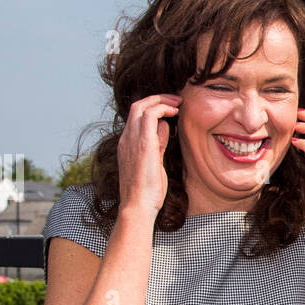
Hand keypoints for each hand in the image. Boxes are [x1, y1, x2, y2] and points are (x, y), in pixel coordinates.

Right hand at [117, 94, 179, 218]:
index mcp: (127, 144)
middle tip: (176, 100)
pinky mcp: (143, 144)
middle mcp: (127, 138)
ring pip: (141, 106)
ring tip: (177, 102)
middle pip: (137, 106)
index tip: (170, 108)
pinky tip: (175, 112)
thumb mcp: (155, 162)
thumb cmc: (147, 191)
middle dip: (158, 98)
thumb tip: (165, 127)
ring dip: (162, 100)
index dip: (153, 108)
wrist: (137, 206)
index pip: (136, 116)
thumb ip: (158, 143)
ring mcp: (132, 140)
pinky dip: (163, 108)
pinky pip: (150, 115)